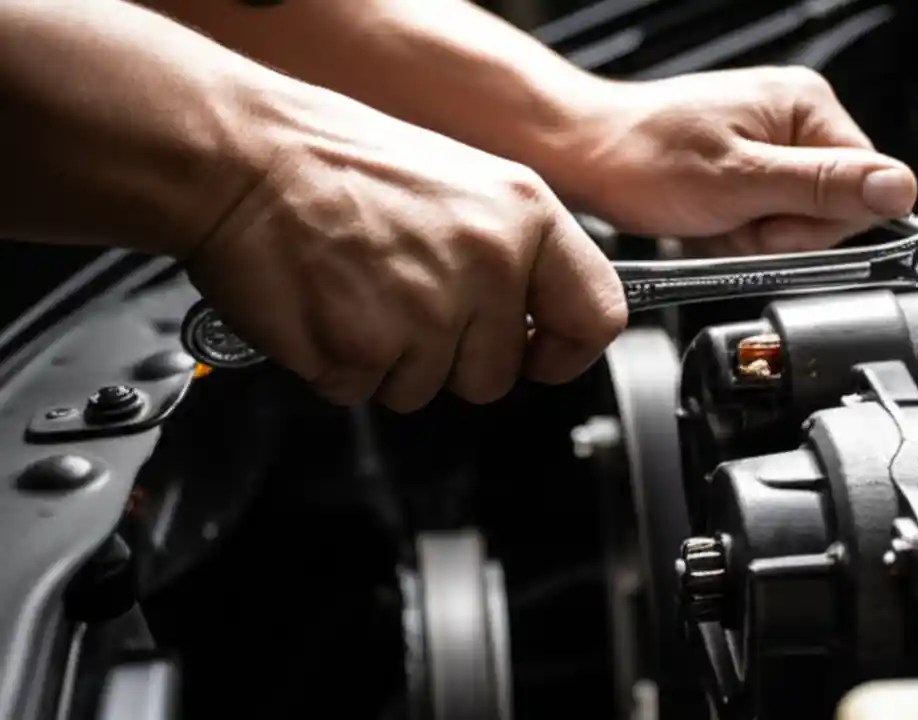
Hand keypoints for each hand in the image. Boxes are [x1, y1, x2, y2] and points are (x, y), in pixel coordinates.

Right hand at [183, 86, 625, 411]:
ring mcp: (428, 313)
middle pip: (498, 374)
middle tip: (404, 298)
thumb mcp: (465, 184)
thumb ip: (515, 253)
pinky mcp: (365, 351)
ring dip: (390, 360)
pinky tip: (328, 307)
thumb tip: (542, 314)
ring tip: (360, 291)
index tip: (543, 354)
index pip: (597, 316)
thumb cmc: (338, 164)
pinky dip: (340, 365)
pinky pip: (364, 392)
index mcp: (525, 217)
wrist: (242, 157)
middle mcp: (488, 265)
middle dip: (452, 356)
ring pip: (427, 389)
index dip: (568, 350)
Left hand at [556, 67, 917, 254]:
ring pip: (796, 224)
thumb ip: (823, 187)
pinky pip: (766, 222)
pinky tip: (710, 219)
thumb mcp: (742, 181)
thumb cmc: (646, 157)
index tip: (767, 220)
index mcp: (807, 107)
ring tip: (714, 216)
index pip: (865, 187)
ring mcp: (772, 145)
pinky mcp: (749, 169)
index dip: (816, 224)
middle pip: (831, 211)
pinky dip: (737, 232)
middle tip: (733, 218)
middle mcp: (796, 119)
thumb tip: (898, 189)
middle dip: (779, 232)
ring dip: (753, 236)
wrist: (587, 158)